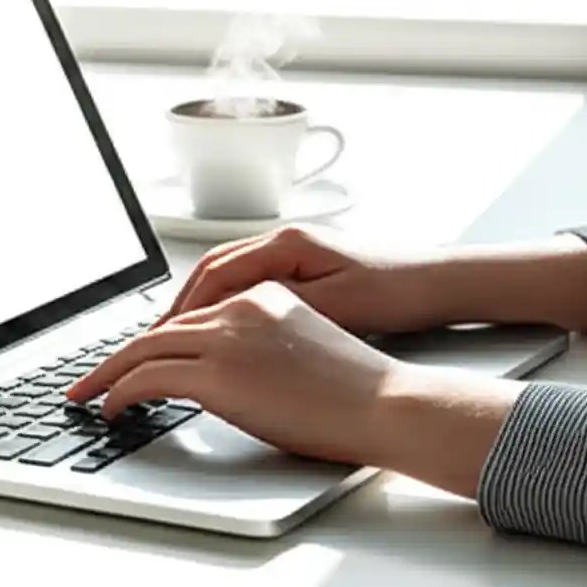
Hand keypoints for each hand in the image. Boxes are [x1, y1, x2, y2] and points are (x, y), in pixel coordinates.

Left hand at [67, 281, 400, 464]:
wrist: (385, 403)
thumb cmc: (357, 391)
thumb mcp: (302, 350)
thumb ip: (258, 349)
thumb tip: (224, 380)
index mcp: (261, 296)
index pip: (189, 314)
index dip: (152, 340)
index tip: (130, 359)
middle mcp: (238, 306)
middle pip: (157, 328)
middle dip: (115, 357)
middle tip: (87, 379)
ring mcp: (226, 335)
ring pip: (144, 349)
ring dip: (107, 375)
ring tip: (87, 396)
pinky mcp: (217, 369)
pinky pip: (149, 376)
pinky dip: (120, 391)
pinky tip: (111, 408)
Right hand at [155, 225, 446, 334]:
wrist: (439, 282)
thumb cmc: (396, 291)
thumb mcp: (334, 306)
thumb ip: (278, 310)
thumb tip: (228, 323)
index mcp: (286, 245)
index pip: (213, 275)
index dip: (180, 311)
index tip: (156, 340)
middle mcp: (281, 241)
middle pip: (208, 272)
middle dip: (175, 310)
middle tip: (147, 345)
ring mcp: (289, 253)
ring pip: (222, 278)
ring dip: (194, 309)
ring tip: (170, 342)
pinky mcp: (299, 271)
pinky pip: (243, 286)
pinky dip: (220, 308)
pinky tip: (214, 334)